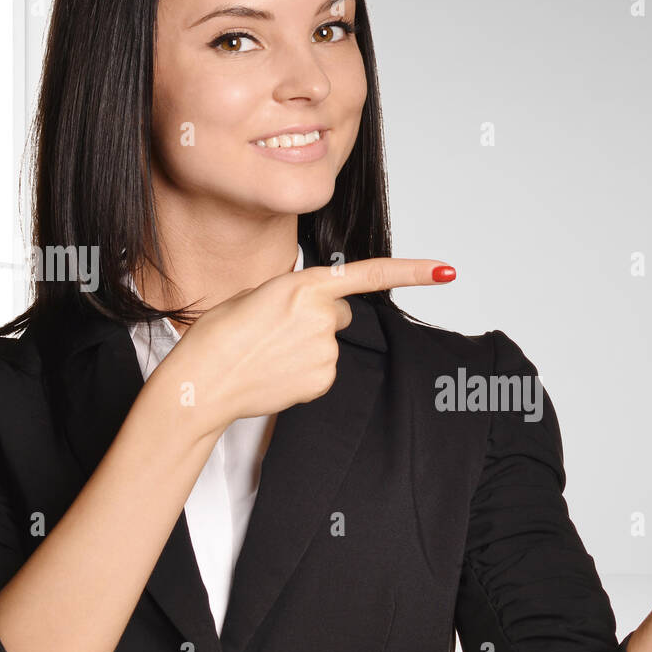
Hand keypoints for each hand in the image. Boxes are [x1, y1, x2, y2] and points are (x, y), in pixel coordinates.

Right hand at [165, 257, 455, 436]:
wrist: (204, 380)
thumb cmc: (221, 335)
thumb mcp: (260, 295)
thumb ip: (300, 296)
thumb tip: (323, 312)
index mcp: (304, 285)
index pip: (369, 274)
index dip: (413, 272)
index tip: (447, 271)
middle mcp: (322, 316)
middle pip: (340, 313)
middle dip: (317, 318)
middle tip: (277, 329)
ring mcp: (326, 351)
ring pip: (330, 342)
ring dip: (308, 345)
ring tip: (270, 352)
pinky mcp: (324, 379)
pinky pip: (325, 369)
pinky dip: (306, 370)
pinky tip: (278, 372)